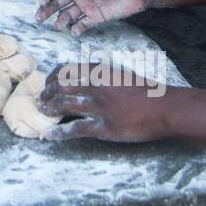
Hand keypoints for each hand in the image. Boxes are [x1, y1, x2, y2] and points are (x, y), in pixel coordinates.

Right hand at [35, 0, 147, 34]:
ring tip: (55, 26)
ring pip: (67, 14)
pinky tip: (73, 31)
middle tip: (39, 17)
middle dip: (47, 9)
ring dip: (59, 19)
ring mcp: (86, 5)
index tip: (43, 0)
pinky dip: (76, 28)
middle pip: (58, 1)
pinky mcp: (95, 17)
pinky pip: (82, 24)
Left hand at [38, 62, 170, 142]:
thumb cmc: (146, 91)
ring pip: (64, 104)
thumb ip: (103, 74)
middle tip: (40, 99)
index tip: (47, 82)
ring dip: (49, 108)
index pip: (67, 69)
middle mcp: (96, 86)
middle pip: (61, 86)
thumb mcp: (121, 74)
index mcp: (100, 71)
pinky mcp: (104, 127)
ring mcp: (99, 107)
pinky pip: (75, 129)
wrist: (165, 107)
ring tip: (42, 112)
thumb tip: (86, 75)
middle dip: (47, 93)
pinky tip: (48, 135)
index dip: (53, 76)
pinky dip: (59, 132)